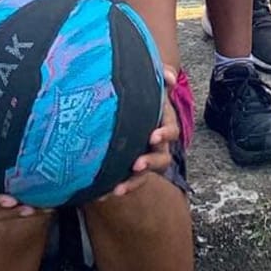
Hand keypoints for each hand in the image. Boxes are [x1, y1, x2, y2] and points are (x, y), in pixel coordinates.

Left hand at [99, 86, 179, 201]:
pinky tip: (100, 195)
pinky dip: (116, 188)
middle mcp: (155, 144)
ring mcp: (142, 156)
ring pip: (143, 175)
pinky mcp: (126, 166)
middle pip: (161, 159)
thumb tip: (170, 76)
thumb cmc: (138, 88)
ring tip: (118, 188)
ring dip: (133, 182)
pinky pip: (125, 181)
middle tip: (136, 164)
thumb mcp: (149, 80)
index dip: (165, 134)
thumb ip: (160, 75)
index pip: (171, 130)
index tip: (153, 136)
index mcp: (162, 122)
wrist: (119, 99)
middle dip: (150, 163)